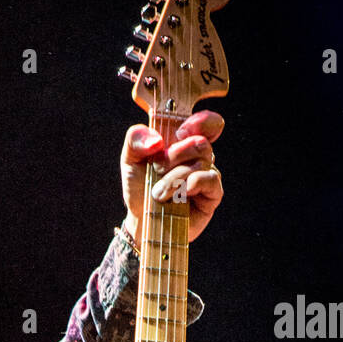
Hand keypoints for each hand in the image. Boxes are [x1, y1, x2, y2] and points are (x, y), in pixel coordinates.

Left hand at [120, 109, 224, 243]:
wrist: (141, 219)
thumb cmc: (140, 187)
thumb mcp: (130, 159)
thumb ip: (136, 139)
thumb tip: (156, 141)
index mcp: (183, 141)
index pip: (205, 122)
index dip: (200, 122)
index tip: (179, 132)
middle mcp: (198, 155)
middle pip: (200, 142)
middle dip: (174, 157)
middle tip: (157, 170)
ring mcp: (207, 173)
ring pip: (200, 162)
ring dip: (173, 178)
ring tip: (158, 193)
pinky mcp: (213, 193)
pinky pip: (209, 179)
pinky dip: (190, 185)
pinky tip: (179, 196)